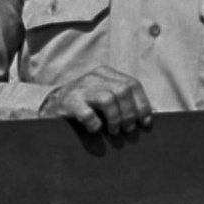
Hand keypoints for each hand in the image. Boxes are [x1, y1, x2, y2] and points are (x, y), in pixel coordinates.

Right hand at [38, 70, 153, 146]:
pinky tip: (95, 130)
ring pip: (109, 99)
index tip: (145, 122)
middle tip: (128, 129)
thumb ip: (124, 100)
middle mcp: (93, 77)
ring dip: (116, 118)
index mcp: (105, 73)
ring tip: (114, 130)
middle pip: (123, 90)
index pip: (132, 84)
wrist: (49, 105)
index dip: (143, 104)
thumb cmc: (83, 104)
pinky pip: (88, 113)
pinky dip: (95, 124)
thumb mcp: (103, 95)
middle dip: (130, 113)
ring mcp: (80, 88)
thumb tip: (154, 114)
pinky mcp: (69, 103)